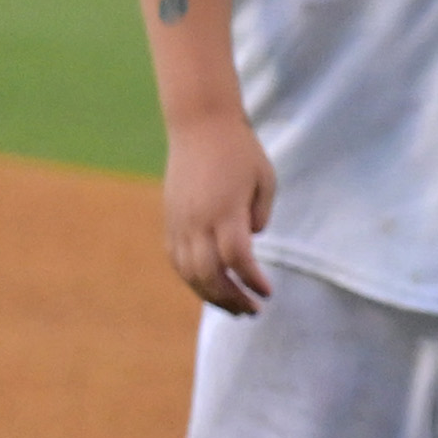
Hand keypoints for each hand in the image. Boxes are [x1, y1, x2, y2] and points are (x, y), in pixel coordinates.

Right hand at [162, 115, 275, 314]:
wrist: (200, 126)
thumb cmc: (241, 151)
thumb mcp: (264, 180)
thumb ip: (260, 214)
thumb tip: (251, 240)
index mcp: (225, 211)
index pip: (237, 258)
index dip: (251, 280)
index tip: (267, 293)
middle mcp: (197, 220)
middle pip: (209, 273)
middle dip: (231, 298)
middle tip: (253, 311)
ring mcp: (179, 221)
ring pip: (188, 271)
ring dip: (210, 294)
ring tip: (233, 308)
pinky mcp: (170, 219)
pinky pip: (176, 258)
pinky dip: (191, 278)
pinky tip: (208, 288)